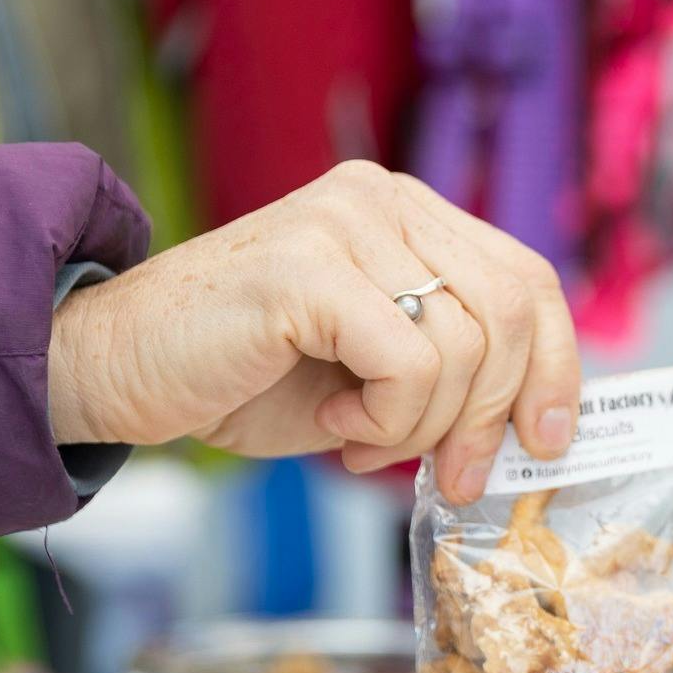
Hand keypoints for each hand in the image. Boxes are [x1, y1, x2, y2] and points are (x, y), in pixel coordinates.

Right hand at [47, 160, 579, 500]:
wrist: (115, 371)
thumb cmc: (246, 377)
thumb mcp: (377, 371)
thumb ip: (454, 368)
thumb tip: (541, 422)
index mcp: (409, 213)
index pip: (529, 278)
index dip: (556, 366)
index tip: (547, 440)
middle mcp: (383, 199)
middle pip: (511, 311)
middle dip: (493, 414)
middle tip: (452, 473)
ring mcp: (345, 222)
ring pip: (461, 347)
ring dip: (422, 426)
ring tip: (361, 437)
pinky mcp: (309, 266)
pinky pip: (409, 363)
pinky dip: (386, 418)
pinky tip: (336, 424)